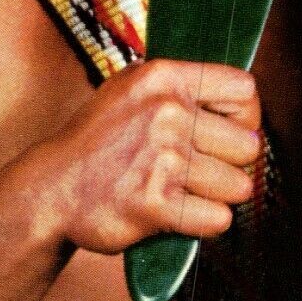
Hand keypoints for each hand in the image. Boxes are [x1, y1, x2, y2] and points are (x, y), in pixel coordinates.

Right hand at [34, 59, 261, 255]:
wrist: (52, 188)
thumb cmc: (96, 142)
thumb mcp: (128, 90)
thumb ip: (178, 86)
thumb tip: (239, 95)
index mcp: (161, 78)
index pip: (244, 91)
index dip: (243, 117)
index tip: (224, 130)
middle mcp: (165, 113)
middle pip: (249, 146)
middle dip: (229, 163)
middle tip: (196, 167)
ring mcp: (162, 159)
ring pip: (239, 187)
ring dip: (215, 195)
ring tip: (181, 189)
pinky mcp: (157, 204)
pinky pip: (219, 219)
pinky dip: (201, 222)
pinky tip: (174, 210)